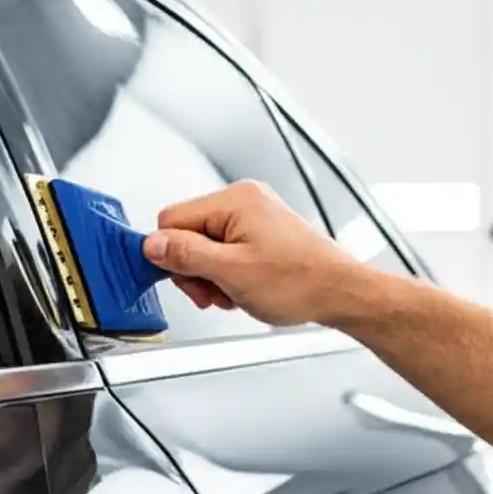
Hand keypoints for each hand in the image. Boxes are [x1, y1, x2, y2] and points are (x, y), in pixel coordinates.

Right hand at [143, 181, 366, 326]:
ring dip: (211, 276)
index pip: (172, 219)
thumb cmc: (301, 282)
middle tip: (214, 292)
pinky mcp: (261, 232)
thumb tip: (152, 244)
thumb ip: (186, 255)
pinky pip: (225, 250)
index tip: (186, 278)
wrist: (340, 293)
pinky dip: (227, 273)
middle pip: (187, 233)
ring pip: (205, 246)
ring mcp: (254, 216)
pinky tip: (243, 288)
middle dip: (195, 269)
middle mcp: (244, 201)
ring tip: (234, 292)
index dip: (172, 254)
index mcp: (235, 201)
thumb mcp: (232, 272)